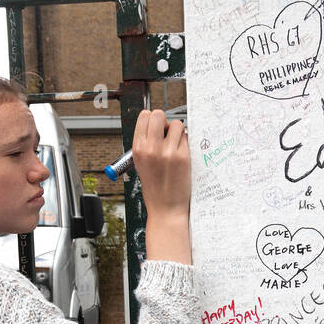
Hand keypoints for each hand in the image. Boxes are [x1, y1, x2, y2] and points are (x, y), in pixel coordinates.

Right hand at [133, 109, 191, 263]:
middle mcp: (150, 148)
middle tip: (167, 134)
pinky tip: (181, 155)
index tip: (157, 129)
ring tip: (175, 146)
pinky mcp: (182, 157)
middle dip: (164, 121)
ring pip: (176, 124)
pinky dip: (185, 143)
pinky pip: (186, 137)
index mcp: (137, 149)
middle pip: (158, 114)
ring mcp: (167, 152)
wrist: (166, 209)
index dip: (153, 120)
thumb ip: (146, 143)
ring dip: (177, 132)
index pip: (145, 116)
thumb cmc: (155, 188)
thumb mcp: (141, 164)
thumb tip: (158, 124)